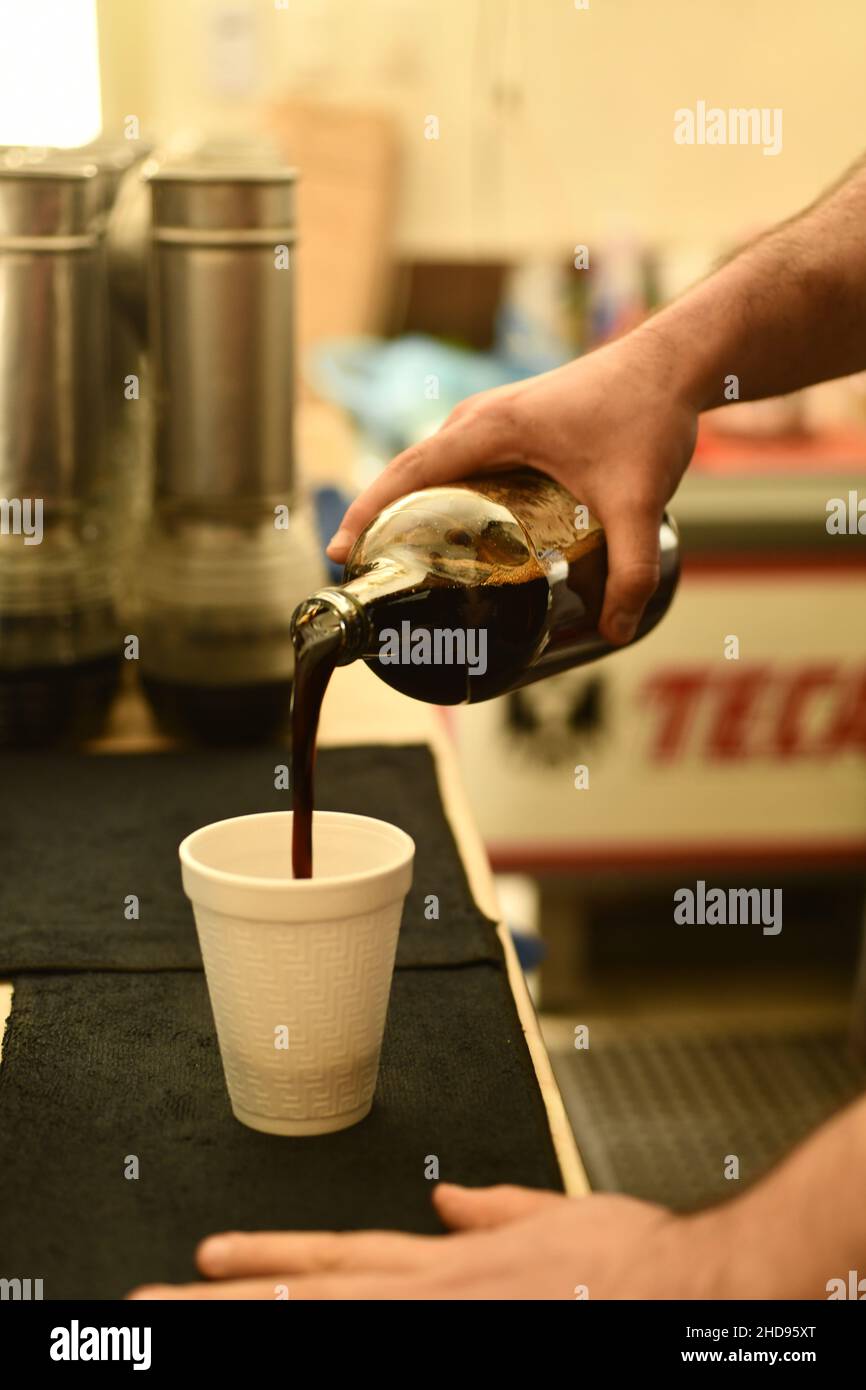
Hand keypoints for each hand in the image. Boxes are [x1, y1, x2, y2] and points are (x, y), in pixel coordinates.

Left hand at [126, 1182, 720, 1300]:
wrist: (685, 1288)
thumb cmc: (633, 1261)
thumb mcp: (558, 1218)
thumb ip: (496, 1213)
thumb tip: (449, 1205)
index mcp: (447, 1264)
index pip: (333, 1259)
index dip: (264, 1257)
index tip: (205, 1257)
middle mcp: (431, 1297)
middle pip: (304, 1298)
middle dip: (222, 1302)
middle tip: (148, 1308)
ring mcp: (445, 1330)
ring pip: (324, 1329)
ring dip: (253, 1324)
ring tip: (176, 1331)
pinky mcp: (469, 1350)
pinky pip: (376, 1360)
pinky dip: (329, 1349)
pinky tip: (283, 1350)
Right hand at [327, 327, 699, 644]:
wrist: (673, 363)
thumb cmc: (647, 412)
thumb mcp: (640, 501)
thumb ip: (632, 569)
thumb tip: (615, 629)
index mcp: (490, 429)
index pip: (407, 473)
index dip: (369, 514)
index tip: (343, 555)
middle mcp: (478, 418)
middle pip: (407, 474)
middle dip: (380, 522)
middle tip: (369, 577)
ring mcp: (492, 419)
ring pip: (431, 468)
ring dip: (408, 509)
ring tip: (398, 563)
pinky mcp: (510, 427)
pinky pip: (457, 464)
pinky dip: (438, 495)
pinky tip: (448, 532)